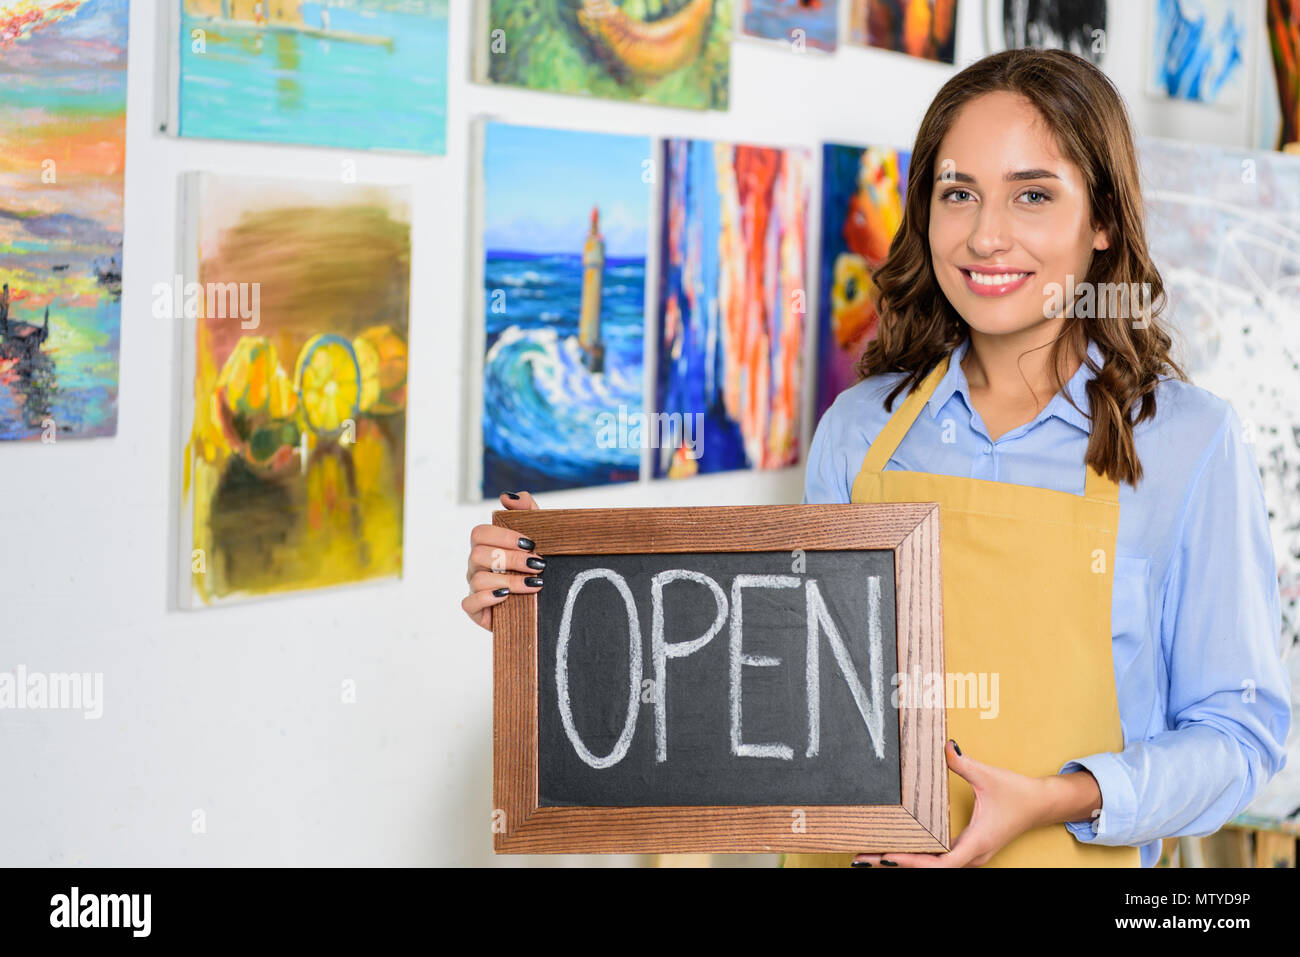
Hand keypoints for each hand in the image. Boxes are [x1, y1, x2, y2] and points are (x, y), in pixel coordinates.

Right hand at [462, 491, 544, 631]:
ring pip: (478, 579)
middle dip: (512, 558)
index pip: (480, 533)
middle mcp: (476, 566)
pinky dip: (488, 598)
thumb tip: (506, 497)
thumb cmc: (534, 567)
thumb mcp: (536, 537)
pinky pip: (469, 603)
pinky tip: (507, 596)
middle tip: (538, 564)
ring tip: (534, 583)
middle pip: (479, 554)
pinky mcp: (475, 611)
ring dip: (509, 580)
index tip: (531, 543)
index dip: (504, 536)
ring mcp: (474, 588)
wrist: (541, 606)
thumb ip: (526, 510)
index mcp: (486, 546)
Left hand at [853, 739, 1054, 866]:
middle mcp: (973, 854)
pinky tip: (899, 847)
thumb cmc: (1018, 793)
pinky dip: (918, 855)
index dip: (912, 861)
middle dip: (898, 863)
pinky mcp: (969, 848)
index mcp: (977, 842)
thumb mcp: (988, 776)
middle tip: (863, 857)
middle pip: (930, 868)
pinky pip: (940, 858)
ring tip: (873, 854)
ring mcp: (971, 853)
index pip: (940, 863)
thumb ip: (964, 764)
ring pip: (934, 866)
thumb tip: (945, 746)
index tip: (886, 856)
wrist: (1041, 804)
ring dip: (907, 861)